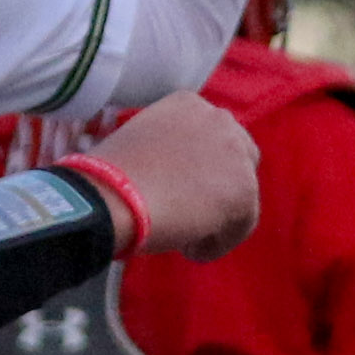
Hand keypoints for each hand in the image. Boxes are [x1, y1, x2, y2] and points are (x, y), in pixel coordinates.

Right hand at [82, 92, 258, 259]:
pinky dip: (217, 242)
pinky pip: (242, 224)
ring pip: (242, 193)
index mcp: (189, 104)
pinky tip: (189, 250)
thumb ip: (168, 150)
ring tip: (187, 235)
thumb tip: (173, 176)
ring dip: (218, 216)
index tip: (180, 189)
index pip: (211, 136)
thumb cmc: (109, 174)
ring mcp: (236, 153)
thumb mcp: (138, 143)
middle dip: (221, 185)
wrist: (112, 196)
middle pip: (239, 157)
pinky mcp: (245, 189)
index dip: (200, 167)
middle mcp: (219, 120)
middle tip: (194, 212)